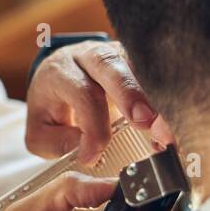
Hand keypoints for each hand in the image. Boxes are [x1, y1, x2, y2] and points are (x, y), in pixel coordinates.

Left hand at [26, 40, 174, 164]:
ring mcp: (116, 55)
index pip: (81, 93)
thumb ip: (58, 144)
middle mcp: (89, 56)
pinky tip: (170, 130)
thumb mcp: (39, 132)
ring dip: (156, 102)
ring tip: (167, 135)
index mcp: (60, 71)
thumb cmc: (51, 108)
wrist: (57, 82)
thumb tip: (90, 151)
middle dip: (132, 94)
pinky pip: (153, 78)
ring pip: (139, 69)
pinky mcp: (136, 62)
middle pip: (111, 66)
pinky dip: (164, 103)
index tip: (95, 155)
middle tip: (147, 123)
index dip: (92, 126)